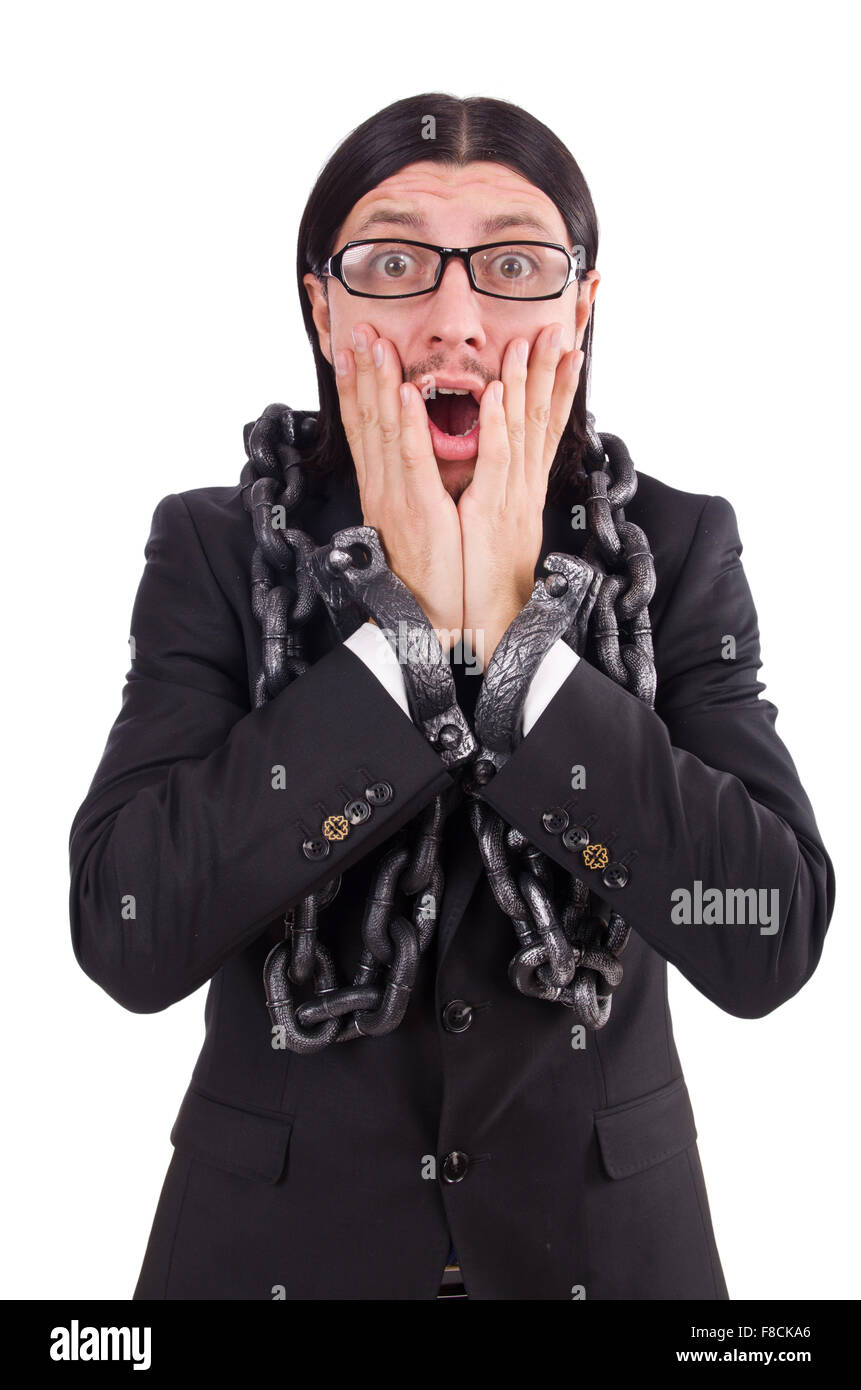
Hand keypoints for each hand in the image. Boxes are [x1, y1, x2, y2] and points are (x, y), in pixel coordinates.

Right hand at [333, 324, 463, 652]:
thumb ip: (411, 491)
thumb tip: (410, 464)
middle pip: (367, 421)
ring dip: (379, 384)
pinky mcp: (420, 512)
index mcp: (384, 491)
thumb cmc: (430, 576)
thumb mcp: (417, 525)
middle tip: (355, 329)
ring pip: (384, 431)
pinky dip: (407, 426)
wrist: (430, 622)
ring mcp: (398, 499)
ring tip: (375, 344)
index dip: (357, 388)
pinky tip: (405, 394)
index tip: (352, 351)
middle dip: (361, 373)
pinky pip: (413, 461)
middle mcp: (384, 489)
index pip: (366, 429)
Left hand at [459, 324, 583, 669]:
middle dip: (551, 371)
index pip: (546, 428)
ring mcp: (511, 496)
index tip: (569, 352)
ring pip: (522, 429)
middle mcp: (524, 487)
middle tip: (559, 327)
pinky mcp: (491, 510)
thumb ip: (500, 492)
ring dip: (524, 383)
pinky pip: (494, 460)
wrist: (491, 620)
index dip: (559, 388)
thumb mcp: (497, 526)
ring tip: (528, 342)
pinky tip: (494, 393)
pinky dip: (495, 425)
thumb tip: (501, 471)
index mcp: (524, 489)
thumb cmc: (486, 576)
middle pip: (543, 419)